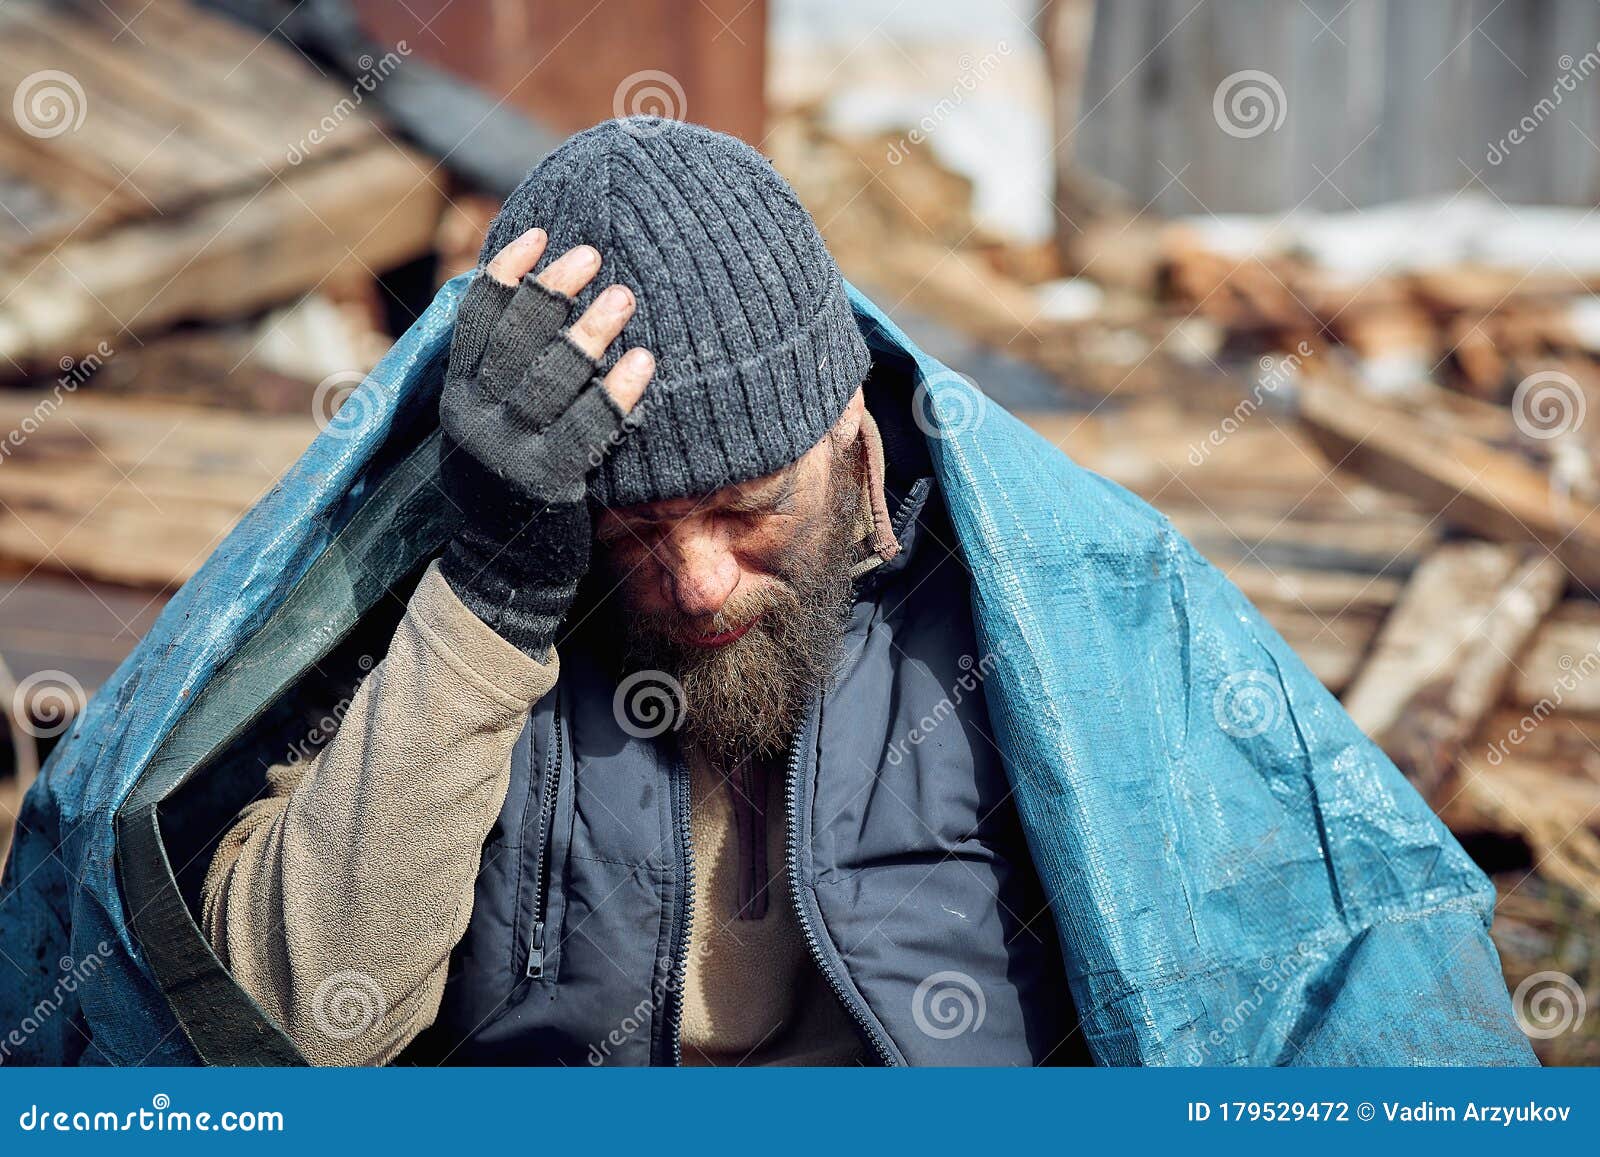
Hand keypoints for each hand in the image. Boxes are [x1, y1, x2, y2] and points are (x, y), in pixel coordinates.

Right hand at [438, 227, 653, 656]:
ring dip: (590, 332)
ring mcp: (507, 454)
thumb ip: (503, 379)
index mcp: (455, 398)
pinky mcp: (545, 486)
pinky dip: (617, 392)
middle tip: (593, 255)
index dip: (507, 276)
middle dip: (553, 291)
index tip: (539, 235)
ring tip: (626, 296)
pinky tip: (646, 365)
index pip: (476, 322)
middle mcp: (472, 421)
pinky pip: (586, 429)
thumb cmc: (511, 489)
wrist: (502, 579)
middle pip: (515, 340)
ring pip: (551, 379)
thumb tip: (540, 308)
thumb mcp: (492, 429)